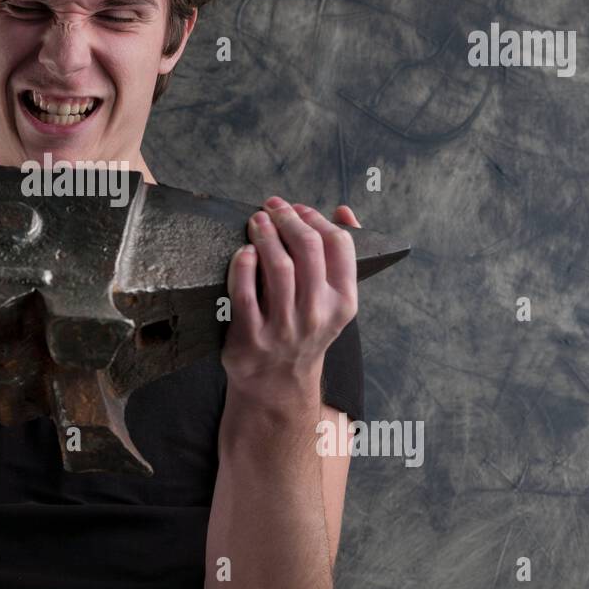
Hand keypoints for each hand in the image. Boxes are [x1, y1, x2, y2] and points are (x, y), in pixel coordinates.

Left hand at [221, 199, 360, 409]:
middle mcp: (317, 314)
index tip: (297, 208)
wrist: (278, 383)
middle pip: (308, 248)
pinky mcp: (251, 337)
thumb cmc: (304, 330)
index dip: (316, 218)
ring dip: (265, 235)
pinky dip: (243, 265)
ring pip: (278, 267)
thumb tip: (345, 211)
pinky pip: (245, 293)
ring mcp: (284, 328)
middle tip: (271, 206)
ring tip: (257, 220)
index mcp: (343, 301)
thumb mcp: (331, 300)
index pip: (339, 245)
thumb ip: (340, 255)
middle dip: (288, 218)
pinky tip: (243, 251)